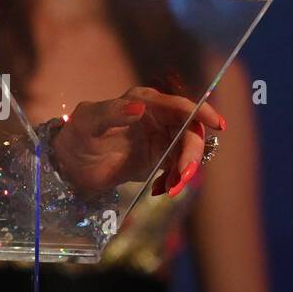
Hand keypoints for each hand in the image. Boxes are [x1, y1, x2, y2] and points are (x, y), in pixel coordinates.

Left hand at [49, 86, 223, 197]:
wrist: (73, 164)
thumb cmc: (78, 135)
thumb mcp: (88, 123)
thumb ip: (111, 113)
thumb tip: (138, 108)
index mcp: (143, 101)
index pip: (179, 105)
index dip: (201, 112)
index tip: (219, 124)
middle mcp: (157, 117)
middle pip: (190, 132)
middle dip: (191, 155)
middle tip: (182, 177)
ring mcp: (161, 138)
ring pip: (188, 153)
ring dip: (184, 172)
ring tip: (168, 189)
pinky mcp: (160, 158)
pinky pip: (179, 169)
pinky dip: (174, 181)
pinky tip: (158, 190)